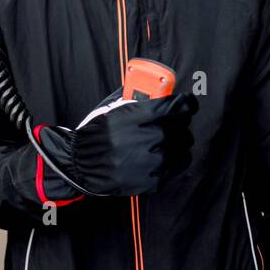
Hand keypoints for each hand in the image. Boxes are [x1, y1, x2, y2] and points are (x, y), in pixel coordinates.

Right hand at [33, 88, 197, 196]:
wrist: (81, 165)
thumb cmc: (97, 134)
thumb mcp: (111, 108)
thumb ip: (137, 98)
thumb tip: (162, 90)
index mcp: (132, 117)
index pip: (174, 106)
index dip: (187, 102)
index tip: (188, 102)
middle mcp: (143, 139)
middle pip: (181, 125)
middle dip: (181, 120)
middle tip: (176, 120)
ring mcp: (149, 161)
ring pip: (184, 144)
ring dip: (180, 138)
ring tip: (171, 137)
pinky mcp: (153, 179)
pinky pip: (180, 162)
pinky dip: (178, 155)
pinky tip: (169, 152)